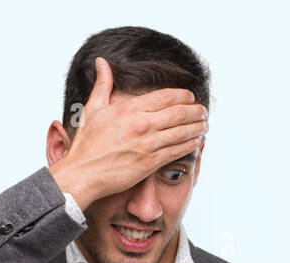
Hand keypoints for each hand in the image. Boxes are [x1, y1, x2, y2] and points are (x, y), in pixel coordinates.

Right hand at [50, 56, 208, 206]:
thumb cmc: (87, 143)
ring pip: (182, 132)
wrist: (84, 173)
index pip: (165, 97)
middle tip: (204, 110)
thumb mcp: (93, 108)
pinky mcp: (150, 163)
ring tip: (205, 124)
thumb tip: (102, 62)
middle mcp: (141, 124)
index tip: (190, 97)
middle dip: (196, 110)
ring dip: (198, 127)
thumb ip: (103, 84)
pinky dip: (190, 145)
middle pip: (179, 113)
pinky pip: (177, 151)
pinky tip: (197, 142)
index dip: (182, 96)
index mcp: (129, 109)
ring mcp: (147, 144)